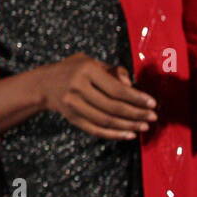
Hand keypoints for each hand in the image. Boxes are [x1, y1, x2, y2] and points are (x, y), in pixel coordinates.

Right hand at [36, 53, 155, 139]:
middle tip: (152, 117)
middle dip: (136, 114)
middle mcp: (77, 87)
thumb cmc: (73, 69)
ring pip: (106, 120)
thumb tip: (131, 86)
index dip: (136, 98)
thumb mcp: (91, 62)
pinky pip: (95, 129)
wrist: (43, 83)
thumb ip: (113, 70)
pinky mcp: (71, 117)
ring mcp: (72, 104)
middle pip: (112, 106)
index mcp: (86, 70)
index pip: (116, 88)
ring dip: (128, 126)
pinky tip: (128, 134)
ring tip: (144, 126)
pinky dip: (114, 135)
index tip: (152, 103)